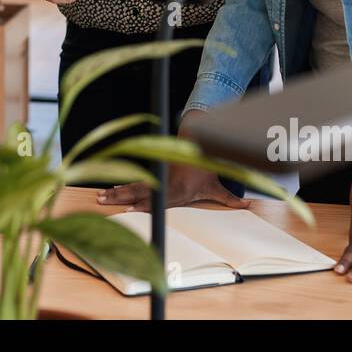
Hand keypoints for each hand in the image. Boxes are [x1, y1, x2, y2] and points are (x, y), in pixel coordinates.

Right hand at [97, 164, 250, 211]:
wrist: (197, 142)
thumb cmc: (206, 167)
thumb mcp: (217, 185)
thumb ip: (229, 199)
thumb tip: (249, 205)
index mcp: (179, 190)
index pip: (159, 200)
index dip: (144, 205)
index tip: (129, 210)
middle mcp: (165, 183)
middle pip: (140, 191)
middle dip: (122, 197)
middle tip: (104, 201)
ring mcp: (157, 175)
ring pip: (134, 184)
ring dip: (117, 191)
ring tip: (102, 196)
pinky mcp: (154, 171)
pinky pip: (137, 179)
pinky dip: (123, 183)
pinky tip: (112, 188)